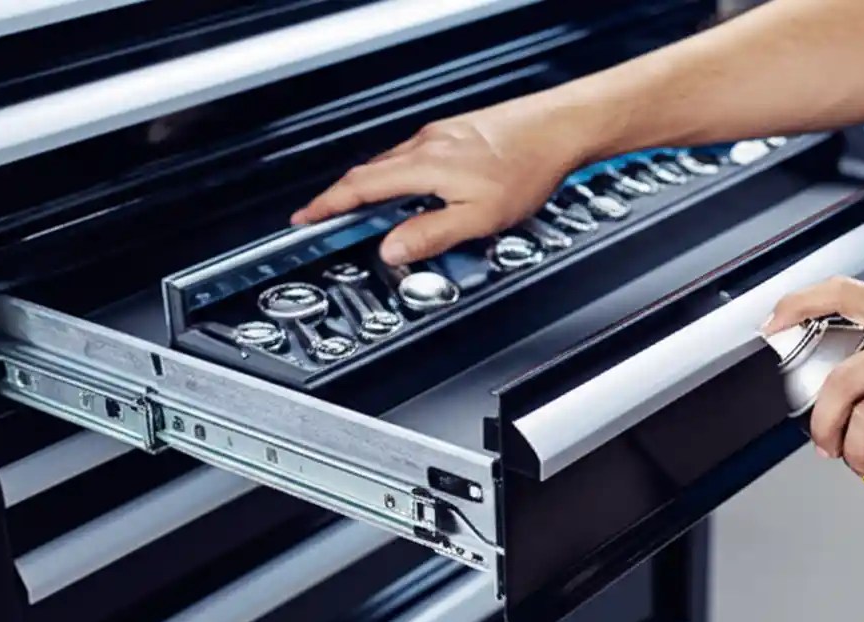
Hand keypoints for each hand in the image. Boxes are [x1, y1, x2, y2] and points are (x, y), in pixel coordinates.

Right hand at [290, 99, 588, 265]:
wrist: (558, 130)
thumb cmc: (527, 168)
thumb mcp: (479, 217)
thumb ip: (431, 234)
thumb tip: (391, 249)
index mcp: (424, 165)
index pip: (360, 187)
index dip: (327, 206)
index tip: (305, 220)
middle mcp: (426, 144)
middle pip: (368, 172)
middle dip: (341, 197)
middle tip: (323, 218)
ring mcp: (440, 135)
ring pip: (391, 162)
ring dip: (370, 185)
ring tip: (361, 210)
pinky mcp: (455, 133)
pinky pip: (411, 155)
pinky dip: (397, 174)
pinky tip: (411, 186)